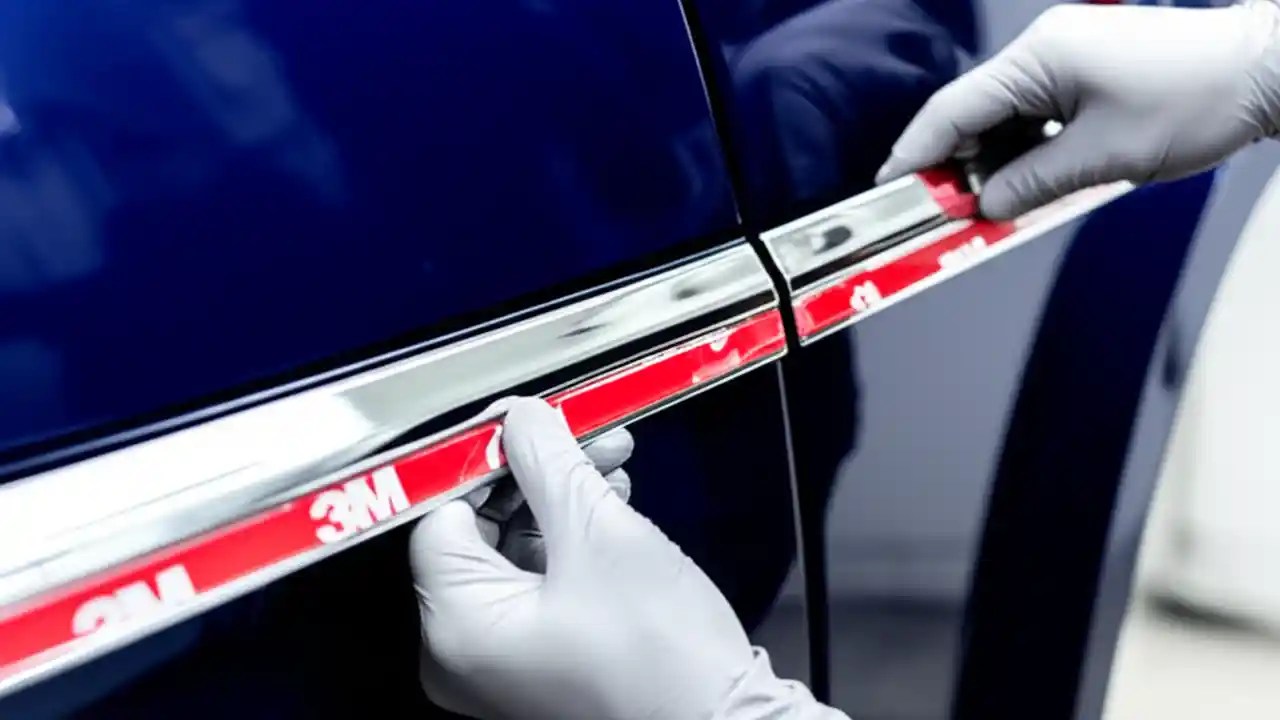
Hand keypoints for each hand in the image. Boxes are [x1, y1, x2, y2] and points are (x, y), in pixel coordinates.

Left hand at [408, 398, 842, 719]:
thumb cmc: (663, 660)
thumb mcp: (600, 534)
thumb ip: (547, 462)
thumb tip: (519, 418)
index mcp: (459, 628)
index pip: (441, 514)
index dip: (482, 459)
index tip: (517, 421)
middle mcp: (466, 650)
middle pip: (480, 526)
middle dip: (534, 470)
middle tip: (575, 429)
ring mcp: (505, 658)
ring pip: (516, 546)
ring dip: (562, 494)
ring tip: (609, 456)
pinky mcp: (544, 655)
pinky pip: (541, 576)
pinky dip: (573, 534)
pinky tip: (612, 497)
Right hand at [876, 2, 1279, 218]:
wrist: (1264, 69)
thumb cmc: (1194, 100)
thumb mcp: (1103, 158)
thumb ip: (1031, 184)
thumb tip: (985, 208)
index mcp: (1037, 58)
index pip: (952, 110)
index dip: (915, 154)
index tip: (890, 189)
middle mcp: (1042, 50)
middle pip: (973, 114)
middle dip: (958, 166)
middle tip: (947, 215)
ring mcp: (1064, 57)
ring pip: (1004, 118)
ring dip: (996, 162)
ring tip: (997, 206)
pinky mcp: (1084, 71)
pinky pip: (1034, 114)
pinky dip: (1025, 150)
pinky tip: (1031, 182)